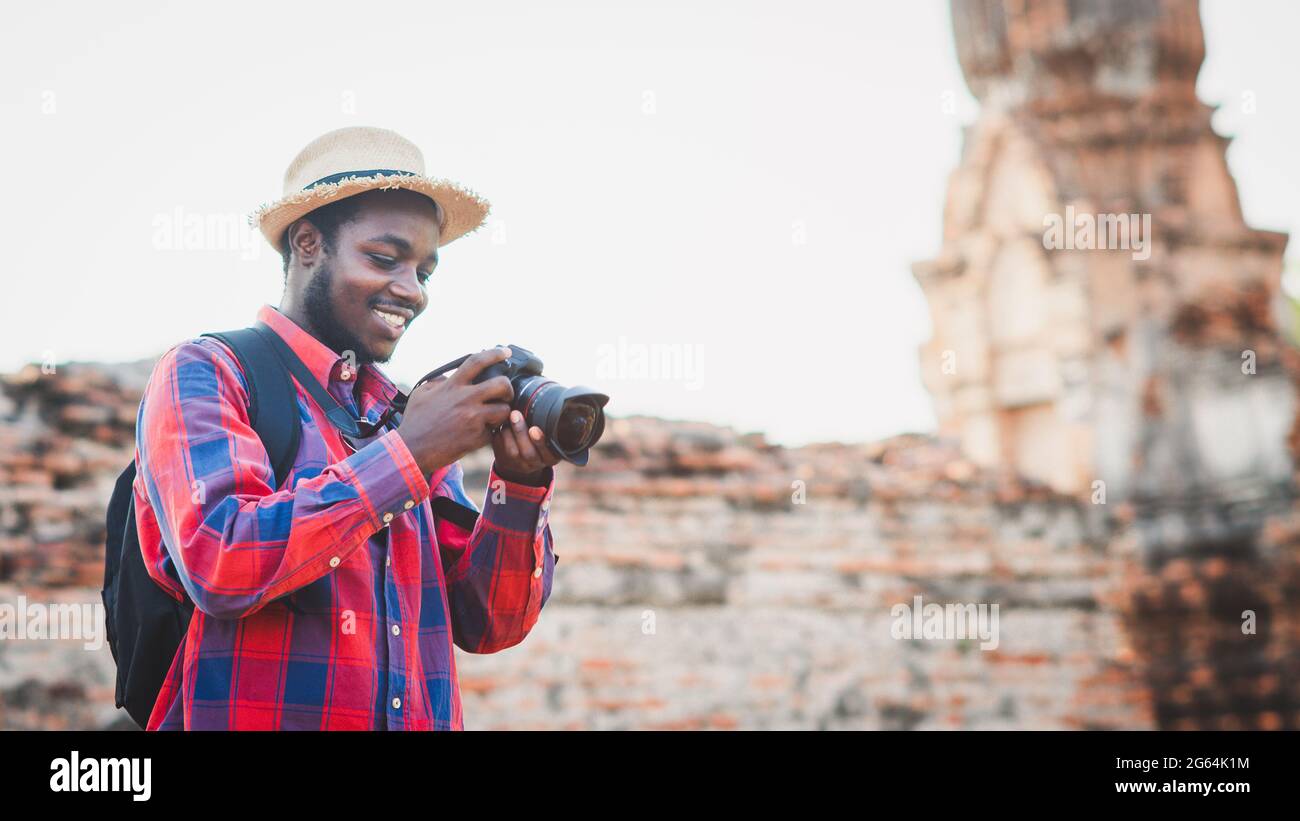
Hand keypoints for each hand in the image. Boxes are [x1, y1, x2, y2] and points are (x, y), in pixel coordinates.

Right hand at [395, 347, 514, 475]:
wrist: (413, 450)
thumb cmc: (416, 422)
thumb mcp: (421, 394)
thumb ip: (438, 382)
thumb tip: (449, 376)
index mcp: (452, 386)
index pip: (477, 362)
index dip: (494, 354)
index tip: (506, 352)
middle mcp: (465, 399)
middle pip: (502, 384)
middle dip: (508, 388)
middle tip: (504, 394)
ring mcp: (473, 419)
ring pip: (504, 410)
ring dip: (502, 413)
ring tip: (491, 417)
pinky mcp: (477, 438)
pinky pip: (494, 431)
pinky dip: (490, 432)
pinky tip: (480, 433)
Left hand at [492, 409, 561, 483]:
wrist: (523, 456)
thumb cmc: (538, 439)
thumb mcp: (549, 435)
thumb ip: (548, 426)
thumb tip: (544, 402)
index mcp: (551, 457)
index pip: (549, 454)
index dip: (541, 442)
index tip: (534, 429)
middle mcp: (536, 464)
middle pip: (528, 453)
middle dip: (521, 432)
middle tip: (515, 414)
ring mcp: (520, 465)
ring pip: (512, 452)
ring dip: (508, 433)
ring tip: (507, 418)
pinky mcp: (505, 462)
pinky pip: (500, 450)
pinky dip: (499, 436)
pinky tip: (500, 425)